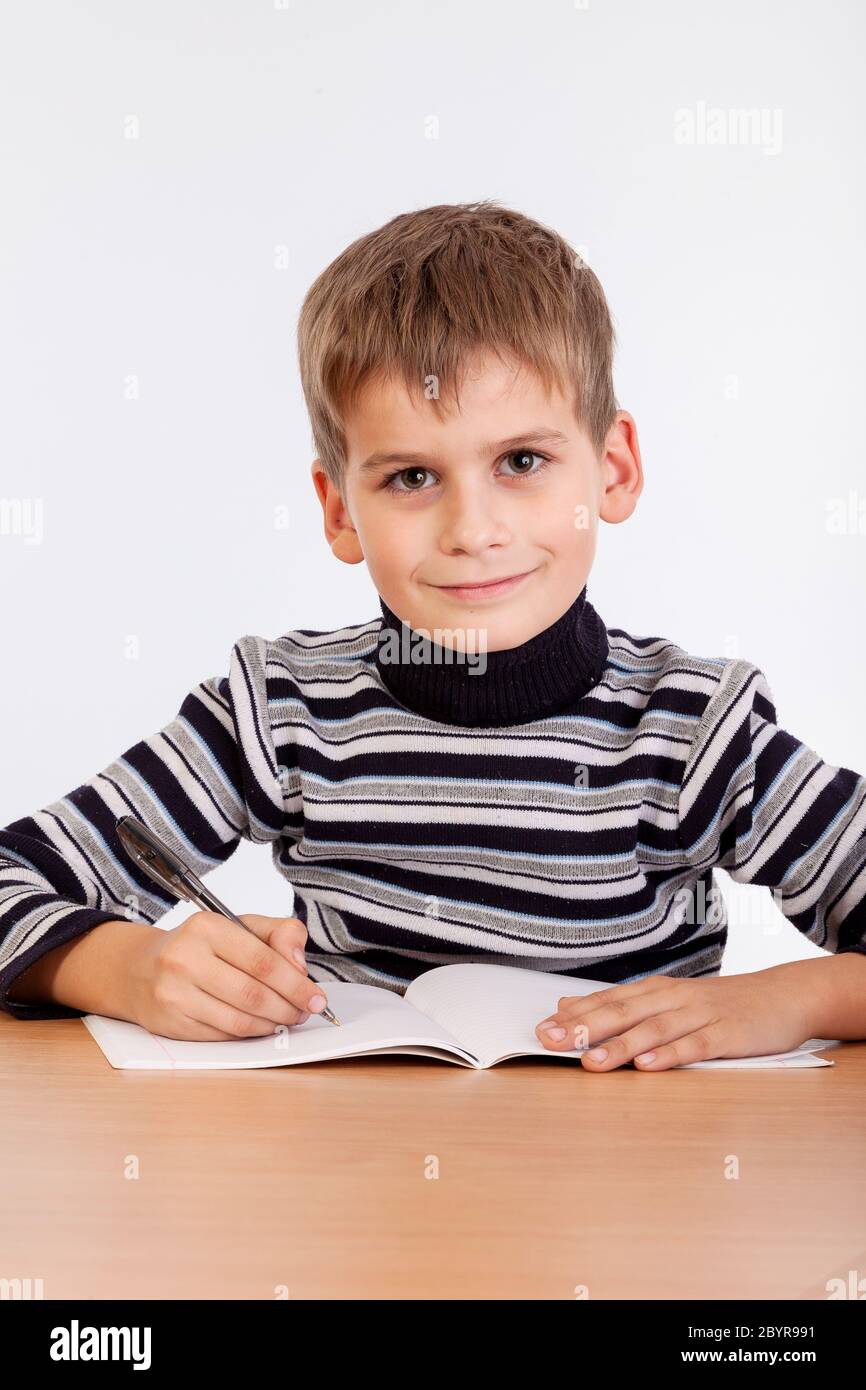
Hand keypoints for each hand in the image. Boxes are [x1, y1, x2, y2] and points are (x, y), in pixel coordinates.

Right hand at [126, 911, 329, 1040]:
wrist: (139, 970)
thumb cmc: (199, 947)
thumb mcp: (239, 926)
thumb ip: (279, 934)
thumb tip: (301, 965)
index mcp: (207, 927)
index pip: (263, 961)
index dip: (296, 984)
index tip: (317, 997)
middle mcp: (185, 958)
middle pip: (253, 994)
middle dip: (289, 1007)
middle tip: (305, 1012)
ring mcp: (174, 993)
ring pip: (239, 1020)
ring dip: (272, 1025)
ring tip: (287, 1019)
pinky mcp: (170, 1023)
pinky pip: (222, 1035)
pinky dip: (249, 1034)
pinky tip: (260, 1026)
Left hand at [534, 963, 818, 1070]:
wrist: (783, 997)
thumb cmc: (719, 1004)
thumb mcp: (667, 999)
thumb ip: (619, 1005)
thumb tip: (566, 1007)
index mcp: (656, 991)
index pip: (608, 1001)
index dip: (574, 1016)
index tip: (540, 1030)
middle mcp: (673, 998)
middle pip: (624, 1012)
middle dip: (585, 1028)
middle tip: (552, 1042)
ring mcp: (701, 1015)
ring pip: (654, 1029)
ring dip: (621, 1046)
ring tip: (591, 1062)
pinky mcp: (726, 1034)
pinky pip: (695, 1045)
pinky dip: (670, 1055)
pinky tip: (648, 1066)